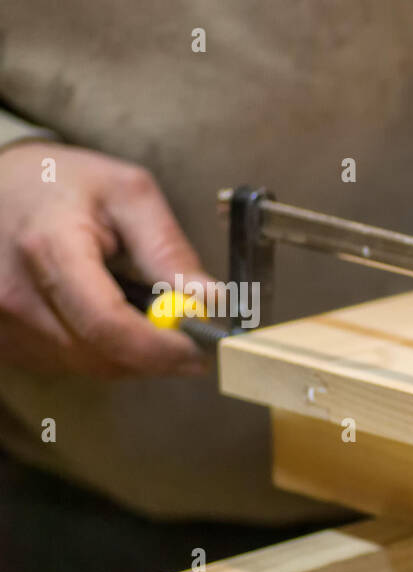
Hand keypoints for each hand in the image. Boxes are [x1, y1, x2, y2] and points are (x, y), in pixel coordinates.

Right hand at [0, 141, 210, 375]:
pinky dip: (98, 350)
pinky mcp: (1, 340)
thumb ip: (169, 250)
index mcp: (49, 248)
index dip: (161, 348)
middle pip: (101, 355)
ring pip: (87, 366)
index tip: (200, 351)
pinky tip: (101, 315)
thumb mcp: (129, 194)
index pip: (108, 324)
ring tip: (137, 310)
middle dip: (154, 354)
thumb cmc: (61, 184)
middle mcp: (15, 291)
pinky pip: (64, 363)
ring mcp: (2, 320)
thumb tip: (212, 302)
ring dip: (127, 352)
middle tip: (186, 335)